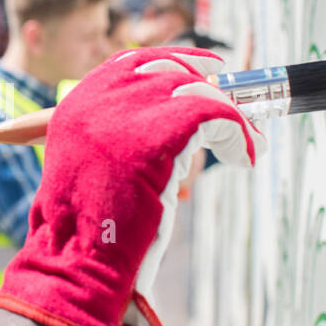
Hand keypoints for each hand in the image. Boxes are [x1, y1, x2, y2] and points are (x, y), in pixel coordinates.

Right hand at [0, 47, 265, 325]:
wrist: (78, 263)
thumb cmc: (88, 233)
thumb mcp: (90, 172)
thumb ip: (115, 141)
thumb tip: (171, 125)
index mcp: (77, 107)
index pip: (130, 65)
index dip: (174, 63)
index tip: (206, 71)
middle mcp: (97, 101)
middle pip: (168, 69)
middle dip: (207, 85)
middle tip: (235, 110)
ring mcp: (126, 114)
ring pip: (197, 91)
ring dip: (230, 115)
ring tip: (248, 142)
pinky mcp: (160, 134)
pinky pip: (217, 116)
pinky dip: (239, 134)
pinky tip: (245, 157)